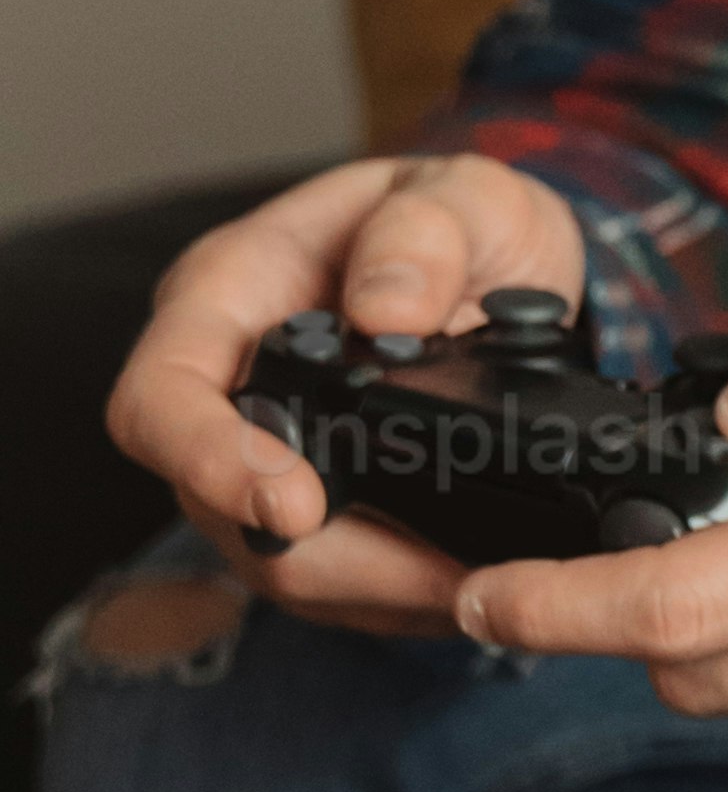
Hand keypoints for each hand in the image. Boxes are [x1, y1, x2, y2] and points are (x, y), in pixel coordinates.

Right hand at [109, 146, 603, 634]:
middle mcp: (230, 387)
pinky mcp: (323, 510)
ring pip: (283, 564)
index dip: (210, 460)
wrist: (501, 262)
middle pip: (221, 510)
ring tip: (476, 587)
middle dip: (329, 559)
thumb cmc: (458, 217)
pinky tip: (464, 586)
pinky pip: (337, 581)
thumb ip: (426, 233)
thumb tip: (389, 314)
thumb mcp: (464, 194)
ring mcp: (269, 456)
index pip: (163, 395)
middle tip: (438, 576)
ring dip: (375, 593)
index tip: (296, 508)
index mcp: (227, 298)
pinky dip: (400, 597)